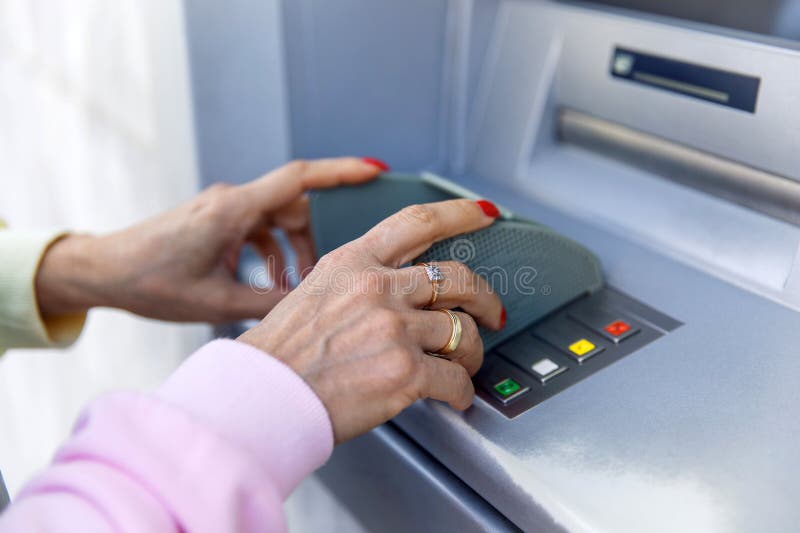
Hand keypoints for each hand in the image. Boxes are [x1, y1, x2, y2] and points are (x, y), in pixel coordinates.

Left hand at [35, 157, 386, 321]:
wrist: (103, 271)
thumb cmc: (150, 282)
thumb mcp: (216, 303)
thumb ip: (269, 303)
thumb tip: (311, 305)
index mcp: (233, 210)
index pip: (299, 178)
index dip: (342, 171)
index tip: (375, 169)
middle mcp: (232, 201)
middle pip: (295, 207)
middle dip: (312, 243)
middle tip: (320, 279)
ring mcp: (224, 209)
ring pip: (278, 221)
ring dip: (291, 253)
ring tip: (291, 289)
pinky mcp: (217, 220)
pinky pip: (259, 229)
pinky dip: (271, 253)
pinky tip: (269, 283)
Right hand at [238, 199, 504, 442]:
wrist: (262, 395)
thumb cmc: (281, 353)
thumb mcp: (314, 292)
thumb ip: (358, 283)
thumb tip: (397, 289)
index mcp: (354, 263)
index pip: (417, 222)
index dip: (459, 214)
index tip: (483, 213)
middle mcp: (378, 288)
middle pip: (458, 278)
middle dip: (486, 297)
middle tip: (491, 310)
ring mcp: (394, 328)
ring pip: (463, 332)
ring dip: (472, 352)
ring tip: (466, 363)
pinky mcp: (404, 371)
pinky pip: (456, 379)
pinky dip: (462, 392)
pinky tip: (454, 396)